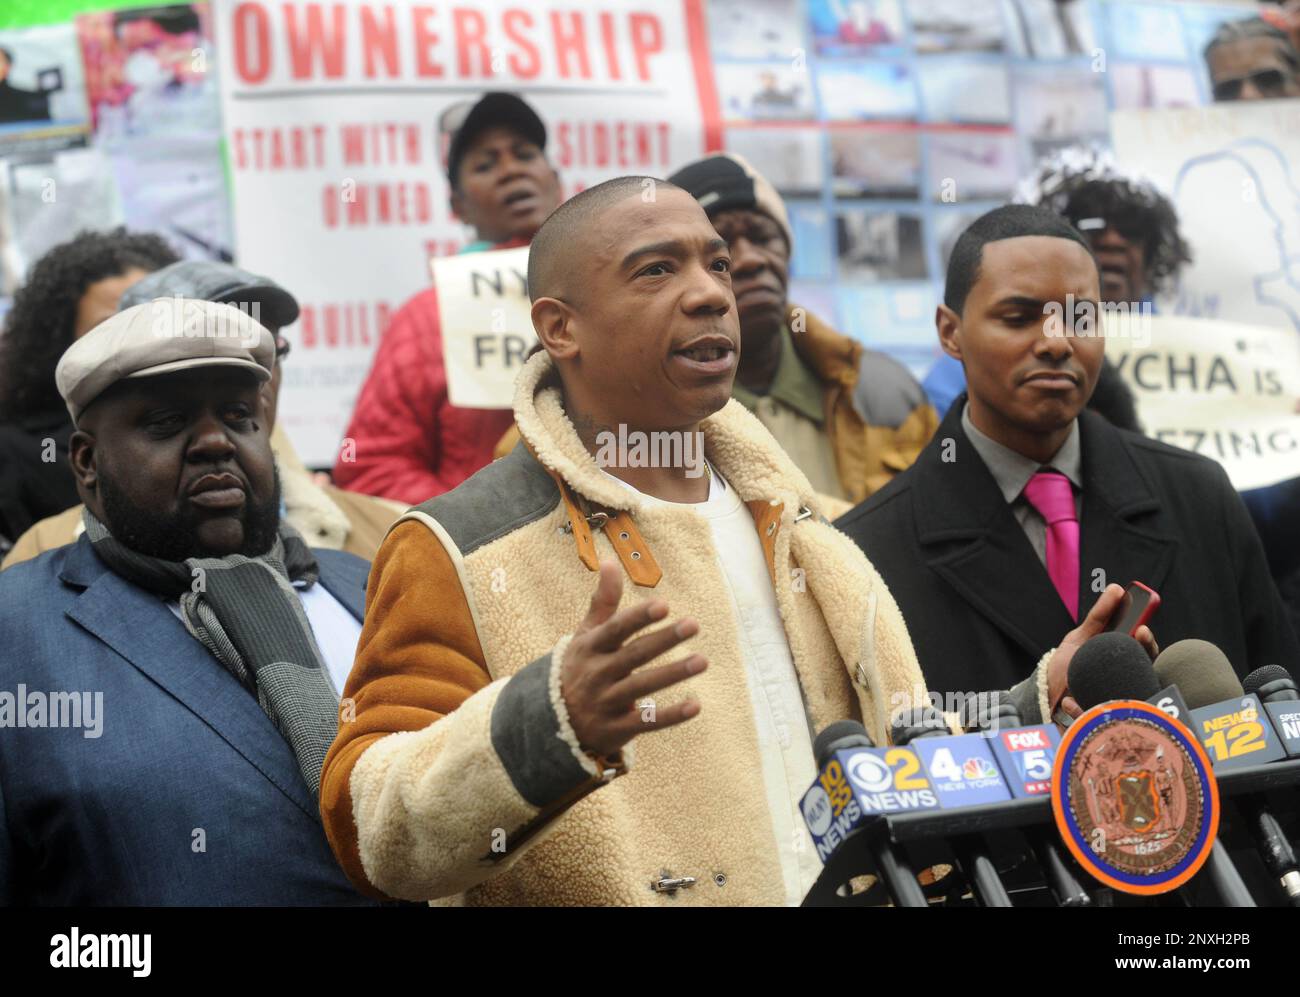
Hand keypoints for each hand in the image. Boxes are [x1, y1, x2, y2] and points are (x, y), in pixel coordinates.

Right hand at [560, 559, 705, 757]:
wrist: (552, 721)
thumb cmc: (581, 666)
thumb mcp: (586, 634)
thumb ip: (603, 601)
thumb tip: (610, 561)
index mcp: (591, 647)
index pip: (616, 629)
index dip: (639, 617)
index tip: (664, 605)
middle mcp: (597, 673)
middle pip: (634, 655)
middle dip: (664, 639)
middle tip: (694, 625)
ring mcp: (606, 703)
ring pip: (643, 687)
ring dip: (673, 673)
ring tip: (702, 661)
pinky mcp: (616, 729)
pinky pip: (647, 722)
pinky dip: (671, 715)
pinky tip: (696, 705)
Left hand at [1047, 583, 1159, 721]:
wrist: (1047, 695)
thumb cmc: (1069, 665)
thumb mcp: (1080, 638)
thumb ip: (1099, 617)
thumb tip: (1117, 589)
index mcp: (1123, 661)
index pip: (1145, 652)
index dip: (1147, 642)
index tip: (1142, 629)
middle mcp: (1126, 681)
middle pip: (1145, 671)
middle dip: (1143, 655)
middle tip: (1138, 637)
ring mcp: (1116, 701)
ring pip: (1131, 696)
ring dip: (1123, 684)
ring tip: (1107, 671)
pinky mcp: (1100, 718)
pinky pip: (1100, 714)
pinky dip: (1082, 707)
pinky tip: (1069, 700)